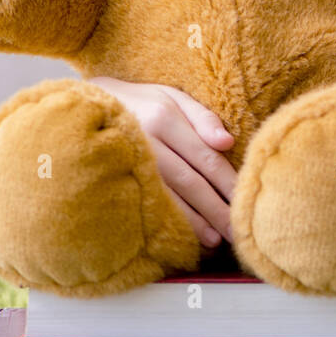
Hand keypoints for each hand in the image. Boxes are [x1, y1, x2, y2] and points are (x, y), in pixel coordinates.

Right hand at [87, 76, 236, 250]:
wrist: (89, 103)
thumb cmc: (143, 102)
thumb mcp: (173, 97)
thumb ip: (203, 117)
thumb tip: (228, 143)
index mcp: (165, 117)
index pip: (206, 157)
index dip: (228, 182)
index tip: (246, 202)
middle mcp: (146, 140)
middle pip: (190, 181)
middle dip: (216, 208)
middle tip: (237, 231)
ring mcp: (127, 160)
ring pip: (167, 195)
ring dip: (193, 220)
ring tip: (214, 240)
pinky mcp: (114, 175)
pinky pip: (144, 200)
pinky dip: (165, 218)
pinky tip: (180, 234)